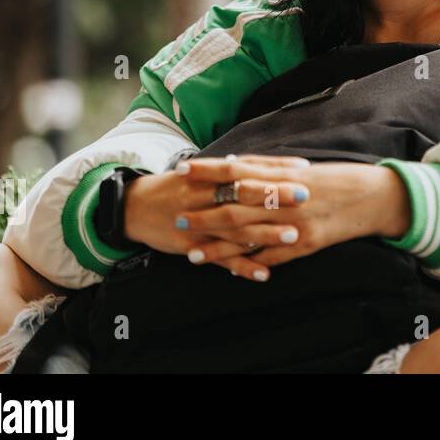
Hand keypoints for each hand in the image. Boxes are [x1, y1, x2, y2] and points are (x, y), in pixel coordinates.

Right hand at [123, 155, 312, 277]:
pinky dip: (242, 266)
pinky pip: (220, 259)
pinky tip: (264, 274)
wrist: (134, 207)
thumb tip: (267, 165)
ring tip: (294, 235)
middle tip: (305, 195)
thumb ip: (232, 171)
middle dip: (275, 195)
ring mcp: (199, 223)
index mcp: (210, 175)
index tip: (303, 168)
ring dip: (265, 233)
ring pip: (235, 229)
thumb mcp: (201, 173)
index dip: (275, 167)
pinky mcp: (192, 247)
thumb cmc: (176, 187)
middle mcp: (205, 196)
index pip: (248, 167)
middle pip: (244, 194)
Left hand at [174, 160, 409, 279]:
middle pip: (235, 206)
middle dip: (204, 213)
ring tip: (191, 253)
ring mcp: (295, 223)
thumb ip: (271, 168)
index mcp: (285, 174)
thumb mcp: (304, 167)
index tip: (181, 171)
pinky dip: (249, 265)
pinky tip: (229, 271)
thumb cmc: (339, 178)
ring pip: (247, 236)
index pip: (237, 170)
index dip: (208, 172)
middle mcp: (286, 198)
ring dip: (217, 246)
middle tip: (176, 218)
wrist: (376, 196)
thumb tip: (235, 164)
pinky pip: (271, 257)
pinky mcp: (306, 244)